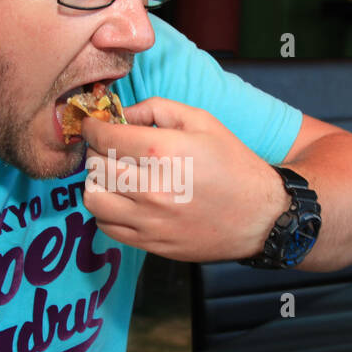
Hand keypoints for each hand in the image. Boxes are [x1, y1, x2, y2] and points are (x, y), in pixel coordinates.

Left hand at [79, 96, 287, 261]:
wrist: (259, 216)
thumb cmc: (232, 164)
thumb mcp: (202, 121)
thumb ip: (157, 108)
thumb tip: (123, 113)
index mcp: (164, 152)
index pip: (104, 137)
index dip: (92, 127)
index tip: (93, 125)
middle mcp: (151, 188)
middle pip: (94, 166)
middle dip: (95, 151)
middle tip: (106, 148)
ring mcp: (149, 220)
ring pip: (93, 199)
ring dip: (96, 182)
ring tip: (111, 176)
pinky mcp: (150, 243)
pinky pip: (105, 227)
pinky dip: (105, 211)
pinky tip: (121, 200)